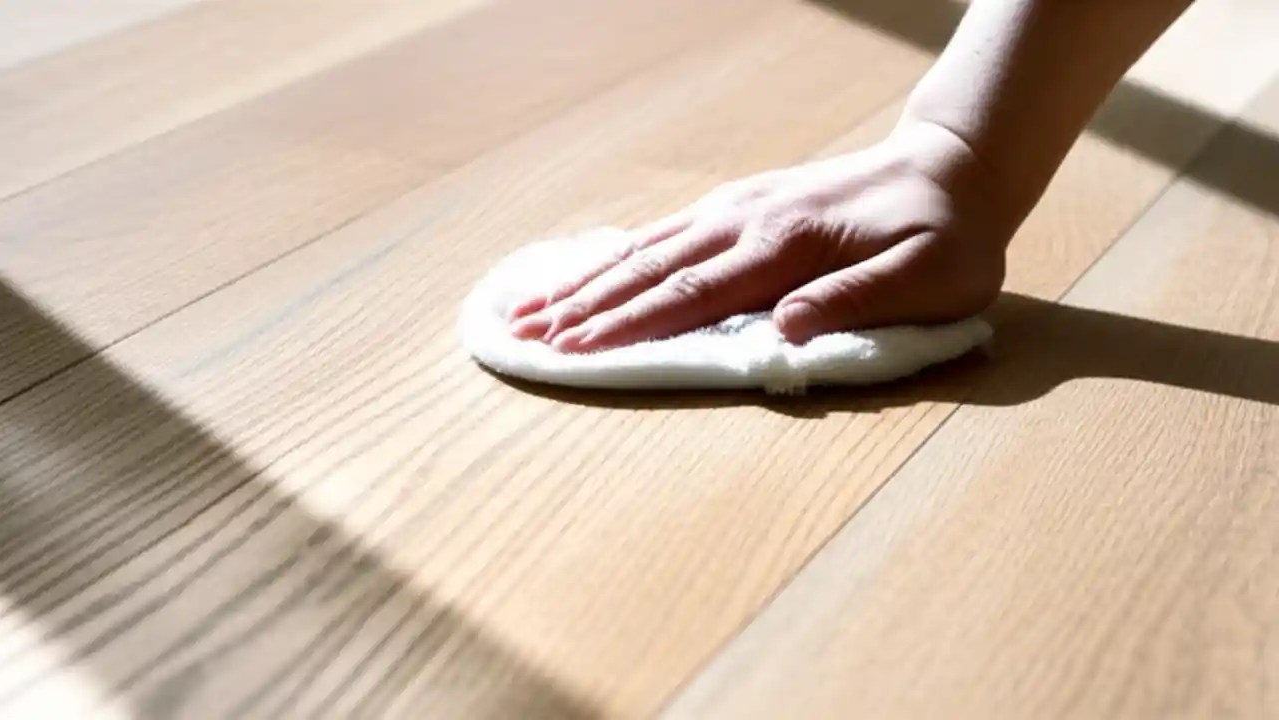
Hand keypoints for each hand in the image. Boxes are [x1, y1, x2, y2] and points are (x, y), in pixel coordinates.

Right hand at [508, 121, 1019, 352]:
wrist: (952, 167)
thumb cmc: (947, 236)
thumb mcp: (930, 277)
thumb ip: (856, 301)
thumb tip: (781, 332)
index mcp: (785, 246)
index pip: (691, 295)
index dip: (630, 327)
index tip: (575, 351)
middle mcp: (746, 220)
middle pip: (648, 271)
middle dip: (583, 307)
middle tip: (523, 336)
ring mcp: (737, 207)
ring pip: (645, 249)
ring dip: (586, 282)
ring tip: (531, 306)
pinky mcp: (740, 204)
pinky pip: (664, 231)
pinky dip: (616, 256)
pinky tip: (588, 270)